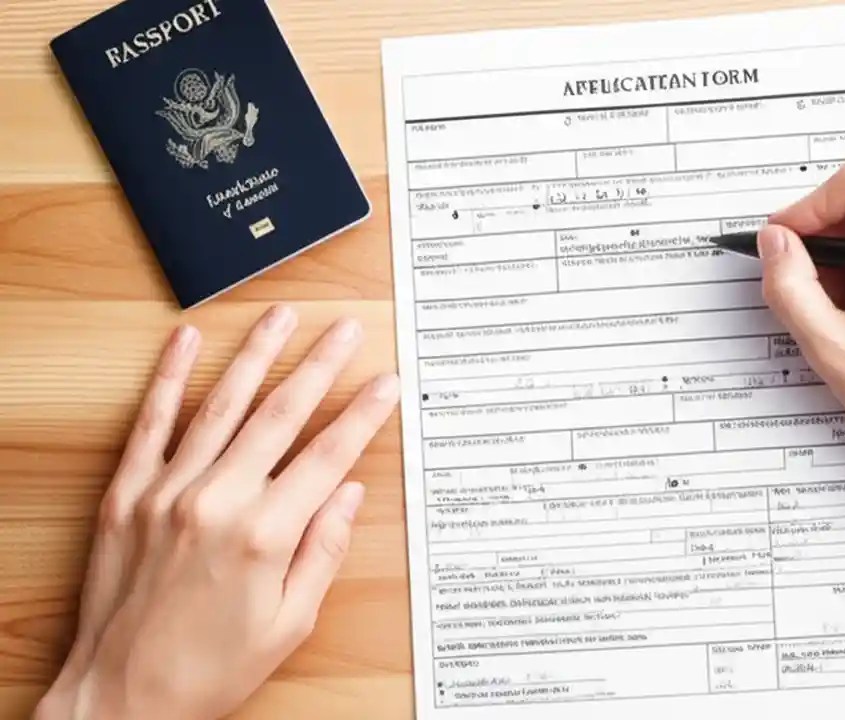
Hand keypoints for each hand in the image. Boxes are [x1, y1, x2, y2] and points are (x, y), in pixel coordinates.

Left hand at [35, 306, 398, 719]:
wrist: (122, 698)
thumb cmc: (209, 670)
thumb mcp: (290, 623)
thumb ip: (322, 551)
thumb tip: (346, 493)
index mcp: (265, 535)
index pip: (328, 456)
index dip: (363, 414)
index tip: (386, 384)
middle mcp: (217, 502)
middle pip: (281, 416)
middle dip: (319, 366)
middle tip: (344, 329)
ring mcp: (168, 492)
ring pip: (222, 406)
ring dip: (256, 356)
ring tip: (282, 316)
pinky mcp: (127, 495)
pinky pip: (151, 423)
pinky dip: (168, 378)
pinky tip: (185, 342)